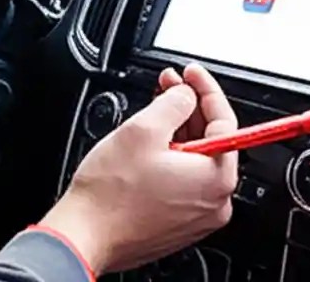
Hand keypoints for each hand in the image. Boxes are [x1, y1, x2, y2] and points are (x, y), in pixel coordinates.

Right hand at [38, 64, 238, 273]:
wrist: (84, 236)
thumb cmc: (110, 194)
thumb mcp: (144, 129)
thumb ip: (175, 102)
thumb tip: (187, 94)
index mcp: (216, 177)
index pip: (224, 119)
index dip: (205, 89)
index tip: (190, 72)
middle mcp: (216, 201)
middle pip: (212, 140)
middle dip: (190, 107)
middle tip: (169, 84)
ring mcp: (198, 216)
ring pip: (196, 160)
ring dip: (179, 130)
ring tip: (156, 108)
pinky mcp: (179, 224)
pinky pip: (184, 180)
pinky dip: (172, 157)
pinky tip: (153, 141)